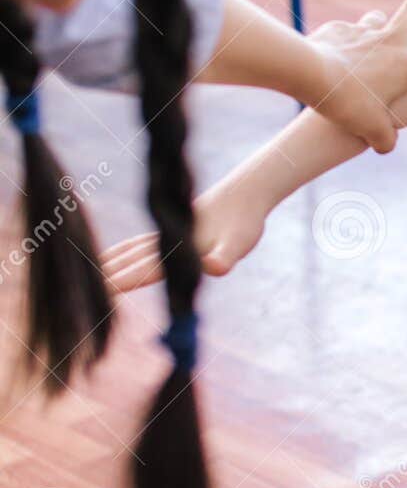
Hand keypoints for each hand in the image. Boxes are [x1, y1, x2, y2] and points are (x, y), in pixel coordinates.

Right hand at [100, 186, 265, 292]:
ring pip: (130, 253)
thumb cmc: (243, 223)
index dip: (122, 283)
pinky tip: (115, 256)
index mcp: (178, 251)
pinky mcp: (171, 231)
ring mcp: (166, 236)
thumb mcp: (238, 244)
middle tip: (82, 293)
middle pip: (131, 264)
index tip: (101, 292)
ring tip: (89, 275)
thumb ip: (225, 257)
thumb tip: (216, 267)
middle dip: (108, 278)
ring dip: (110, 264)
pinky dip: (123, 251)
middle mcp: (166, 243)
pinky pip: (139, 244)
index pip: (144, 272)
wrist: (243, 194)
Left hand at [302, 0, 406, 153]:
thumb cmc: (347, 102)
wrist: (307, 73)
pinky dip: (347, 42)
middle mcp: (392, 41)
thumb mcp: (372, 133)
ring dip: (381, 28)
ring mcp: (364, 31)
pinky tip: (339, 59)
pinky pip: (347, 29)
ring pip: (380, 16)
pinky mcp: (338, 30)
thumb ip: (386, 139)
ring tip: (374, 50)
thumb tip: (386, 143)